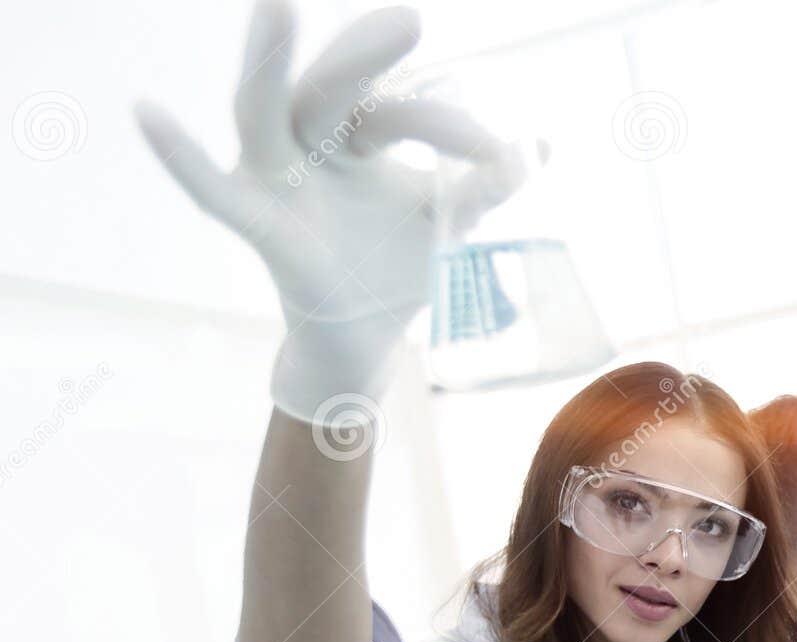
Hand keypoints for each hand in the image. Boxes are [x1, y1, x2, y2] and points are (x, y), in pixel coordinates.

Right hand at [134, 1, 523, 420]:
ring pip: (265, 112)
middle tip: (411, 21)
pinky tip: (148, 115)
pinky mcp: (261, 226)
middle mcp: (309, 147)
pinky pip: (212, 191)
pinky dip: (179, 156)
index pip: (397, 111)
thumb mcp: (445, 224)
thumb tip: (535, 148)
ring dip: (267, 61)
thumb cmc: (394, 268)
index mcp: (355, 139)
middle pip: (332, 89)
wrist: (367, 339)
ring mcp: (278, 183)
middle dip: (368, 55)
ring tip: (277, 6)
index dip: (448, 127)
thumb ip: (483, 187)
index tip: (499, 154)